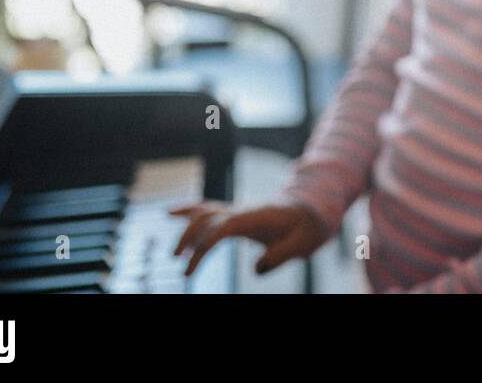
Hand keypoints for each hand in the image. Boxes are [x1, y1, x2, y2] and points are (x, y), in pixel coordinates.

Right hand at [170, 200, 331, 275]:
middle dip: (190, 237)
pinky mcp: (236, 216)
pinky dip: (189, 210)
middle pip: (207, 217)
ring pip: (205, 210)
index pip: (222, 227)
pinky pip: (209, 210)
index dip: (204, 245)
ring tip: (175, 253)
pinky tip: (171, 212)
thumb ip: (280, 256)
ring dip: (187, 228)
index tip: (190, 269)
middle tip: (181, 264)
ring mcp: (238, 211)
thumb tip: (256, 270)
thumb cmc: (306, 228)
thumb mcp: (302, 244)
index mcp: (256, 217)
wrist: (310, 212)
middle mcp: (242, 210)